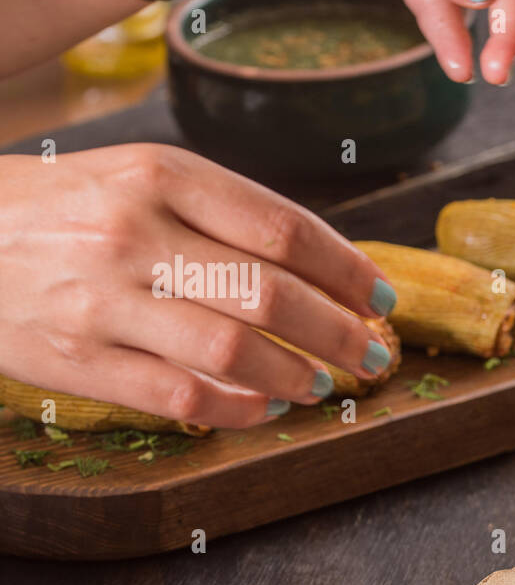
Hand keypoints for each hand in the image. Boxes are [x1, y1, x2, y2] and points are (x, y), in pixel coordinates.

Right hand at [0, 144, 395, 429]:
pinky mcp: (77, 360)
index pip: (284, 230)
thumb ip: (221, 214)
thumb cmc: (64, 208)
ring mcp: (102, 300)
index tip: (380, 298)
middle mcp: (133, 232)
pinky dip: (240, 410)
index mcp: (159, 174)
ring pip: (234, 351)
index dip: (347, 271)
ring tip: (324, 385)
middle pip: (272, 294)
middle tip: (373, 353)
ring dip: (297, 375)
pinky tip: (266, 409)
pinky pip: (182, 397)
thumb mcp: (137, 178)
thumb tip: (323, 269)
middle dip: (341, 332)